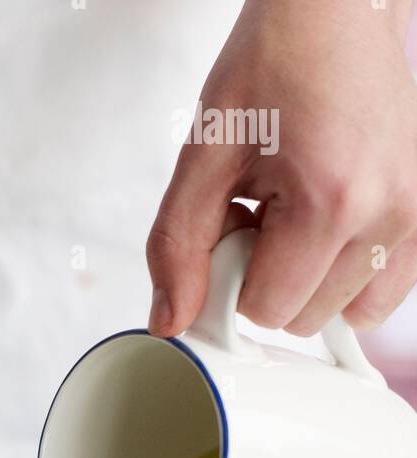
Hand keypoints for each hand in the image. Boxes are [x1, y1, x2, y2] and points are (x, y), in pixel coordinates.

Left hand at [147, 0, 416, 337]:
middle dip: (271, 279)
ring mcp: (416, 216)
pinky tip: (327, 226)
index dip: (234, 278)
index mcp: (332, 201)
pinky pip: (384, 291)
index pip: (266, 310)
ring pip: (347, 313)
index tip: (234, 225)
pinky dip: (348, 275)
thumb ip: (177, 245)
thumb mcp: (206, 151)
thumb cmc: (278, 60)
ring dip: (310, 281)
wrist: (339, 10)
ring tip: (297, 214)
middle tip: (263, 210)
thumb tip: (171, 320)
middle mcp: (388, 214)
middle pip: (305, 319)